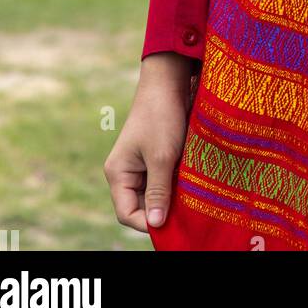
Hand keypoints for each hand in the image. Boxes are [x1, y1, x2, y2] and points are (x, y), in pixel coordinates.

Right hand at [103, 52, 195, 233]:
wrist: (168, 81)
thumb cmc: (161, 117)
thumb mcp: (161, 157)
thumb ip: (158, 192)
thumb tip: (156, 225)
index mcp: (118, 174)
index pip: (127, 213)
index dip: (147, 223)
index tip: (172, 225)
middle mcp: (126, 172)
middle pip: (141, 206)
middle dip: (162, 210)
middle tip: (186, 213)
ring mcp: (141, 164)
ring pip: (155, 193)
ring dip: (171, 196)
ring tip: (189, 197)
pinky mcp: (156, 156)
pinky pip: (164, 180)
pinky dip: (176, 184)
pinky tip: (190, 183)